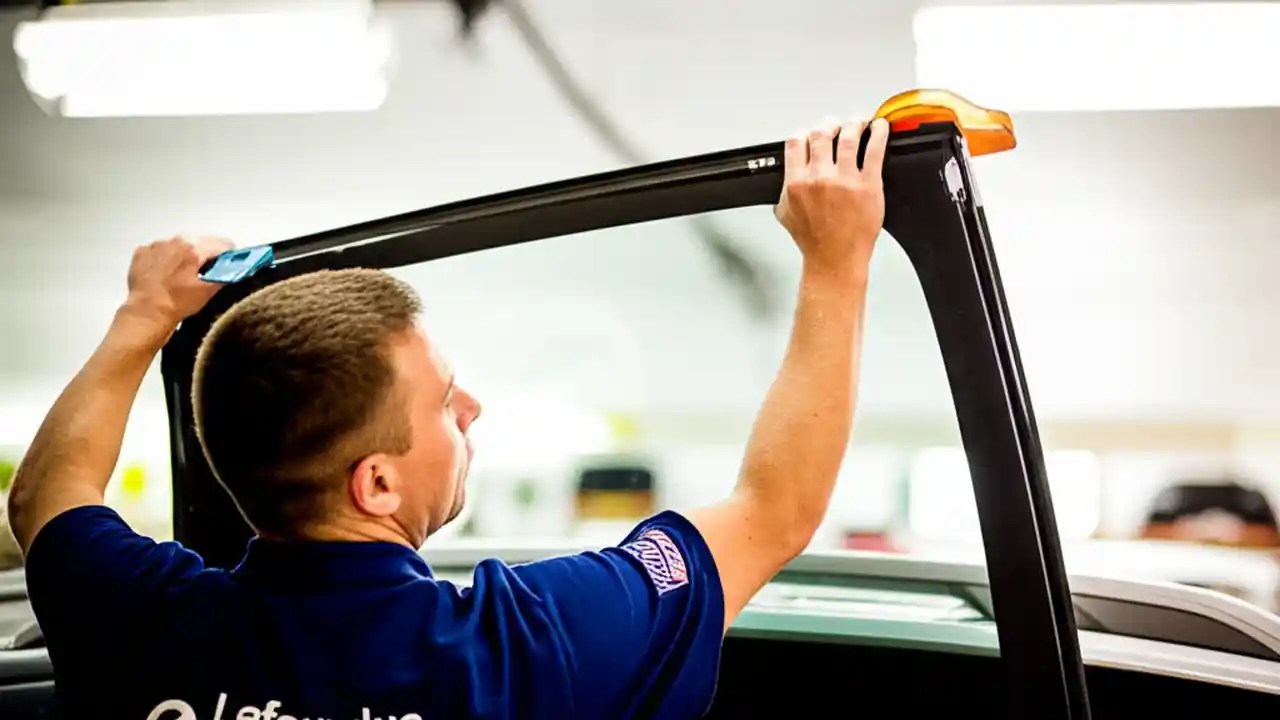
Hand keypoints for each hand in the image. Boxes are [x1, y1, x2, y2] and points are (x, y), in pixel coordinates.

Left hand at [122, 236, 233, 330]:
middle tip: (203, 275)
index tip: (227, 267)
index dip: (229, 256)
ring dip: (185, 256)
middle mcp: (176, 240)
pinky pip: (161, 250)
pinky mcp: (143, 252)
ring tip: (181, 277)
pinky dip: (165, 259)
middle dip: (205, 256)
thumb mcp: (209, 291)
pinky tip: (165, 275)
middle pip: (201, 242)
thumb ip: (227, 275)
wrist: (146, 313)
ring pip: (180, 245)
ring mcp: (157, 245)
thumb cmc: (178, 303)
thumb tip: (237, 268)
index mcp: (195, 248)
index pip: (223, 244)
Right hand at [775, 116, 887, 273]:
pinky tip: (879, 127)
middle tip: (836, 125)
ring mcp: (845, 180)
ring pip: (848, 135)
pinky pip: (874, 149)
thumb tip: (786, 178)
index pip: (797, 142)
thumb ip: (784, 191)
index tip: (811, 133)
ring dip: (853, 123)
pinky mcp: (868, 184)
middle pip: (822, 133)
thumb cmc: (814, 242)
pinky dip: (878, 133)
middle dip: (829, 125)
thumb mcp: (785, 215)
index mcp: (797, 183)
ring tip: (858, 122)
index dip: (804, 133)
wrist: (835, 259)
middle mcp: (820, 178)